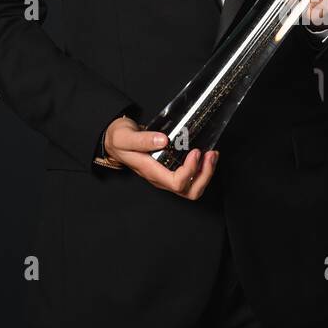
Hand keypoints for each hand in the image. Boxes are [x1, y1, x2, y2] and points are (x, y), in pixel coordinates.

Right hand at [103, 115, 217, 199]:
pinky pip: (191, 179)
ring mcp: (166, 176)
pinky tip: (206, 155)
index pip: (176, 183)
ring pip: (193, 188)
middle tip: (210, 155)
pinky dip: (203, 169)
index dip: (190, 170)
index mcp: (151, 172)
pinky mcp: (170, 170)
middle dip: (205, 175)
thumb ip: (142, 139)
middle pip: (189, 191)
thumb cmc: (119, 140)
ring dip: (207, 173)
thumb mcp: (125, 136)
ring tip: (212, 155)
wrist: (115, 141)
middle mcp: (160, 178)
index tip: (195, 152)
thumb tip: (163, 141)